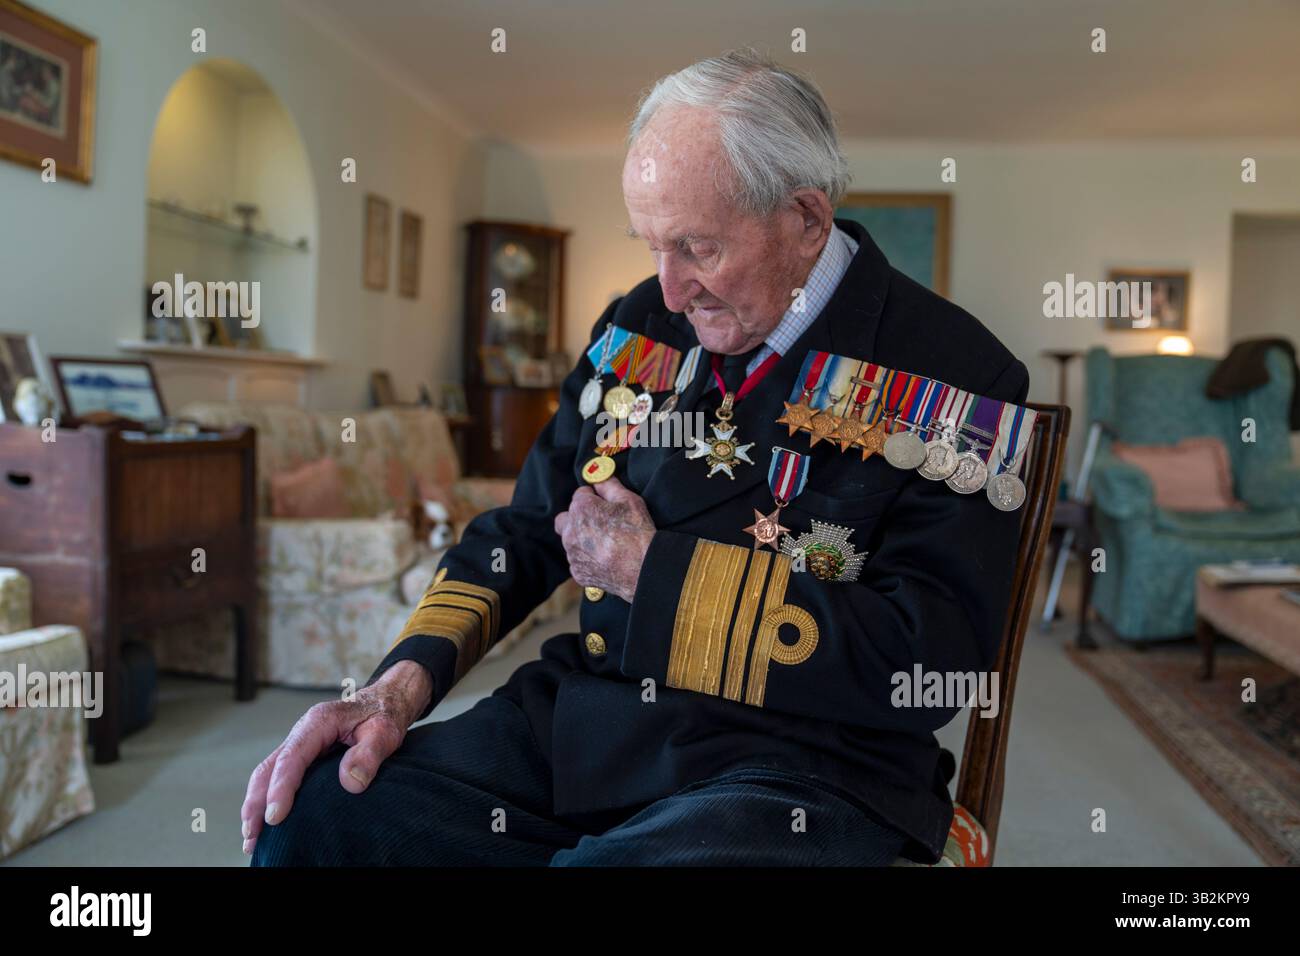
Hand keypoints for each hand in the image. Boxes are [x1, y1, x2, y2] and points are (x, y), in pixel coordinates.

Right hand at [239, 660, 431, 854]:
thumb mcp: (385, 732)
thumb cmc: (384, 715)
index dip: (281, 788)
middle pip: (269, 767)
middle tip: (252, 837)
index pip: (292, 757)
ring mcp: (300, 743)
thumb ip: (369, 754)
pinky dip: (267, 797)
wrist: (385, 701)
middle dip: (256, 802)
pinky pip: (278, 775)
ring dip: (256, 803)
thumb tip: (350, 782)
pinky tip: (266, 820)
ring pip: (268, 773)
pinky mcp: (303, 754)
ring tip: (252, 837)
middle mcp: (303, 732)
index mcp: (319, 722)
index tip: (275, 817)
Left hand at [554, 478, 655, 602]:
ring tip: (605, 542)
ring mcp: (572, 554)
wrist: (643, 569)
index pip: (580, 494)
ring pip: (570, 540)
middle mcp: (570, 532)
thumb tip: (600, 477)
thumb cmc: (637, 532)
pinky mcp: (578, 572)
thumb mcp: (629, 500)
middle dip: (578, 516)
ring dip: (582, 538)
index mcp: (580, 509)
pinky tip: (605, 558)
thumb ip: (609, 485)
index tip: (606, 504)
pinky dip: (587, 558)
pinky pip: (578, 560)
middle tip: (599, 522)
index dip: (594, 497)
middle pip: (566, 518)